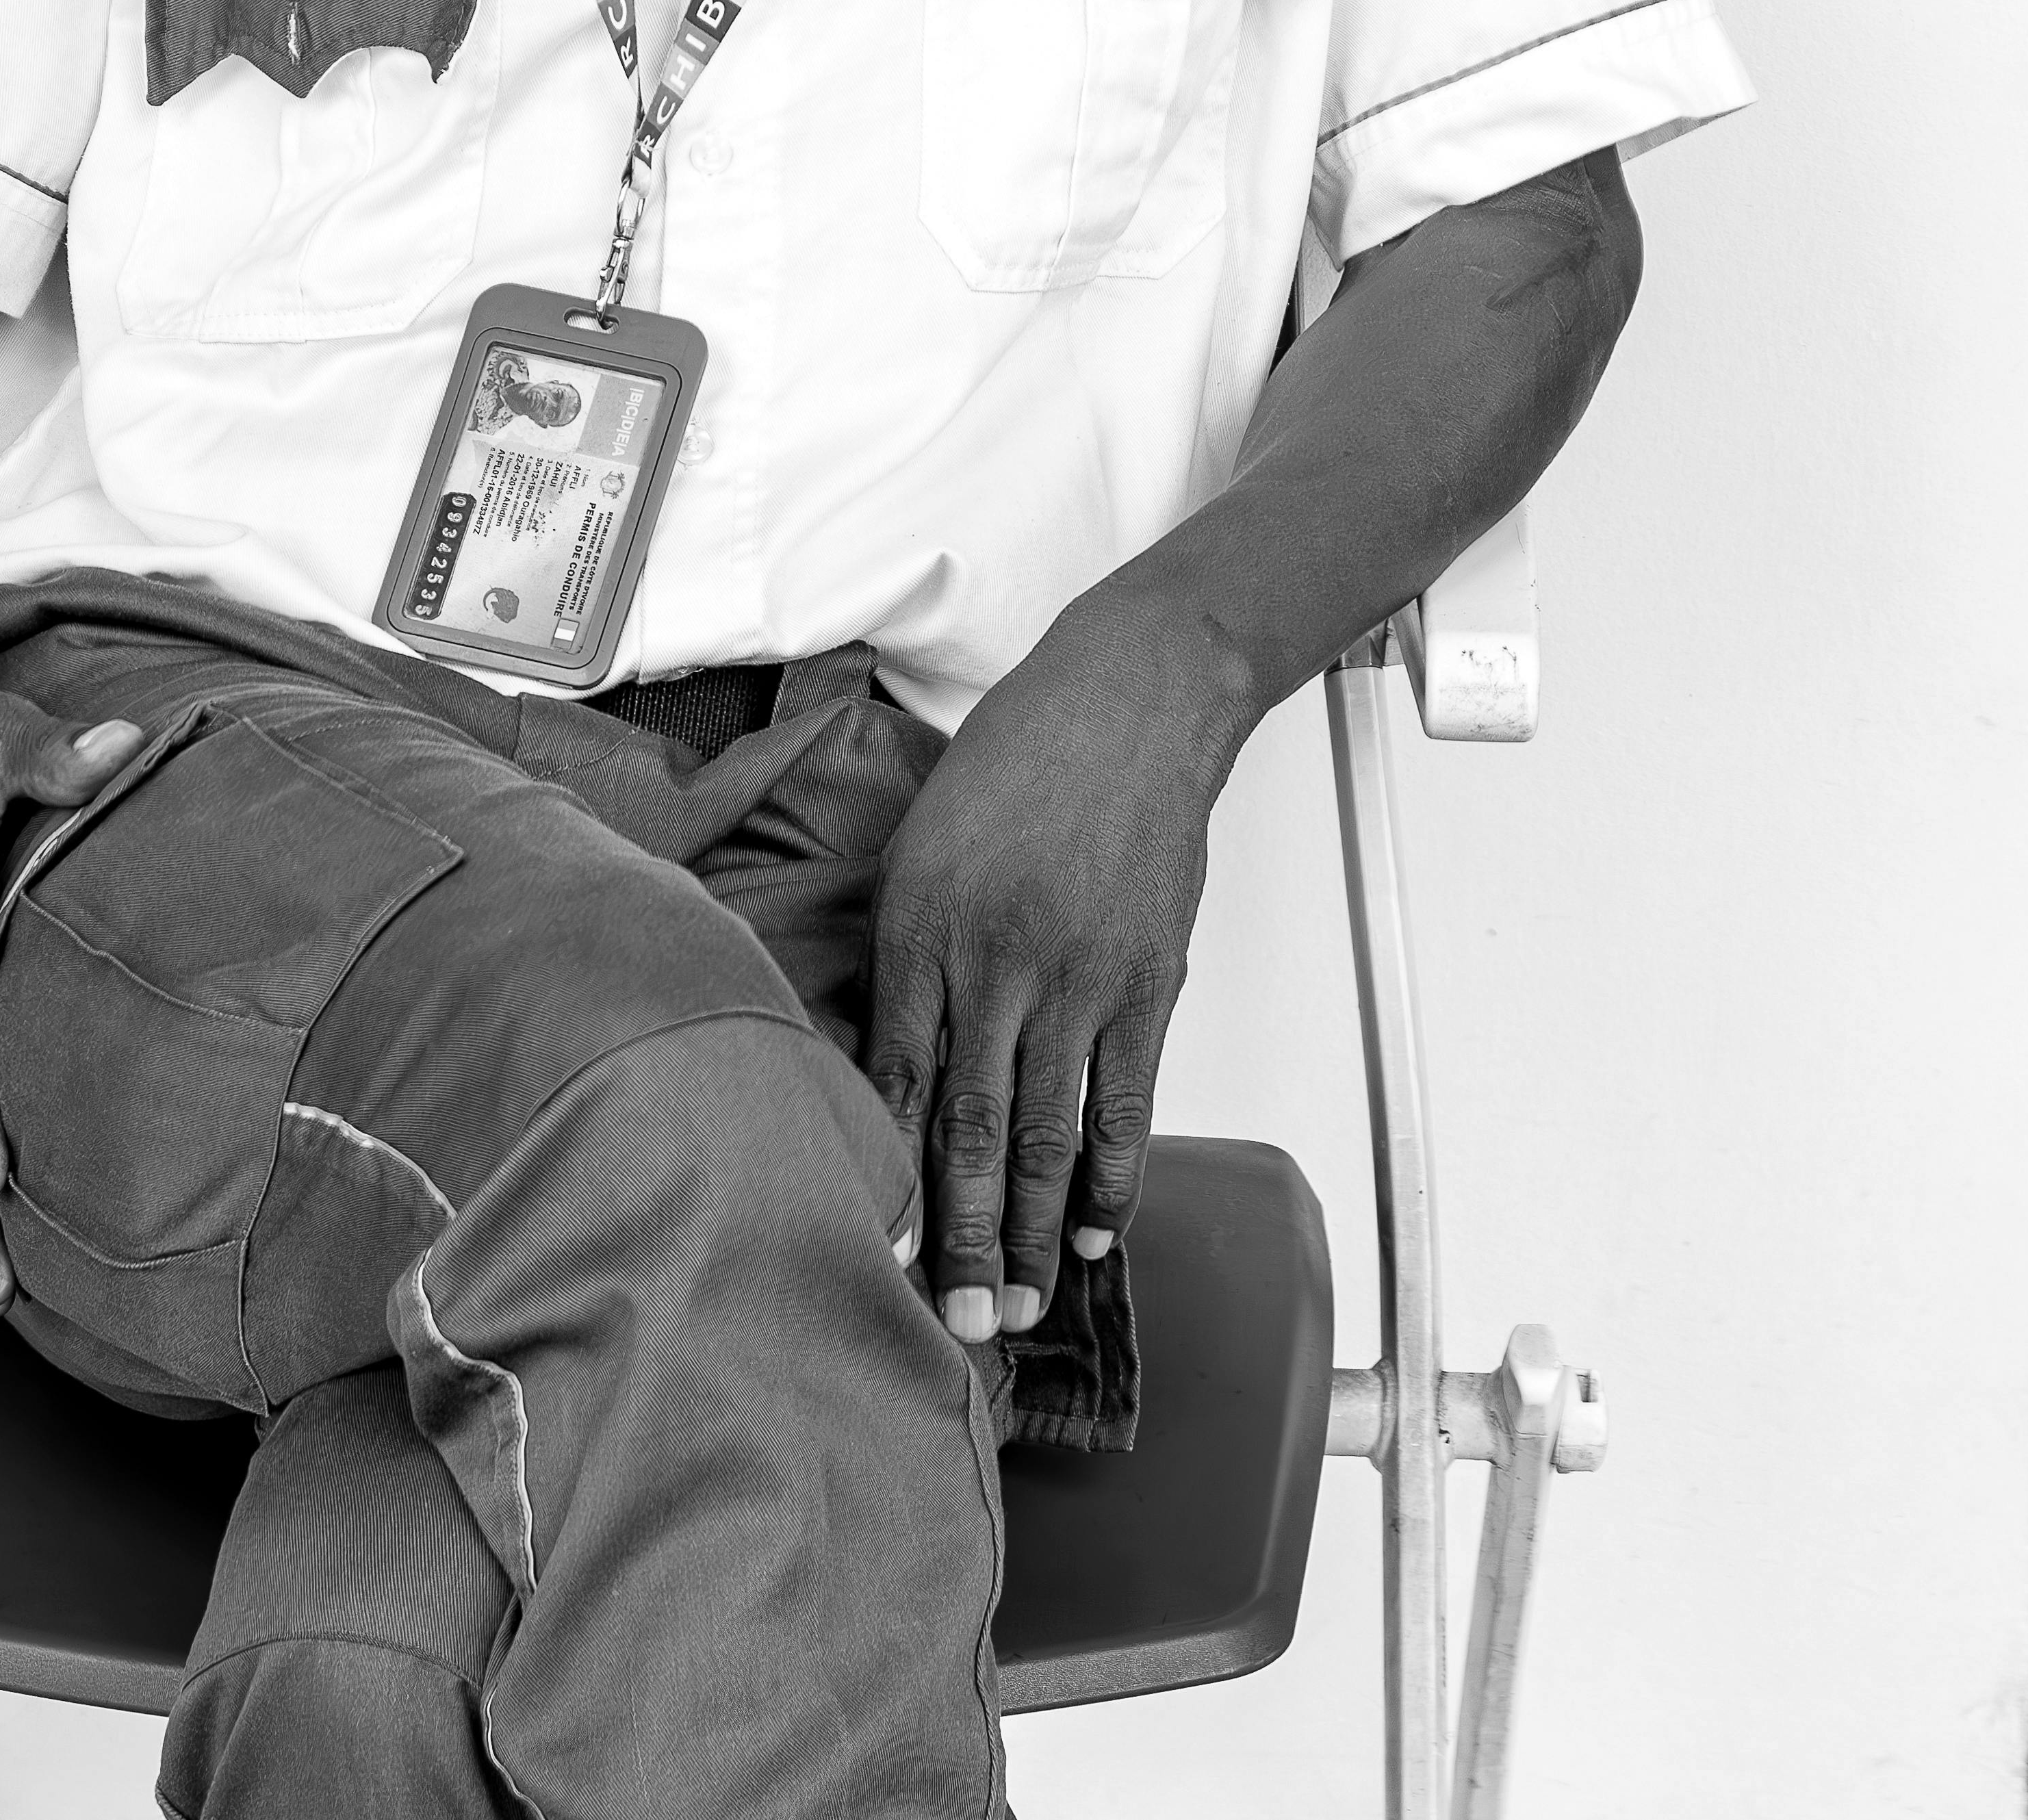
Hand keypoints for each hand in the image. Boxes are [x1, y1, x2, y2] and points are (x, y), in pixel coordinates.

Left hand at [863, 563, 1253, 1341]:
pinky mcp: (1149, 982)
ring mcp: (1078, 977)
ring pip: (1049, 1135)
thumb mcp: (923, 845)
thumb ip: (907, 956)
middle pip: (971, 1131)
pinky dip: (1115, 1176)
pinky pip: (1128, 1103)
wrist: (1128, 703)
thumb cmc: (1016, 763)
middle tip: (953, 1323)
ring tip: (1020, 1303)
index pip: (898, 1083)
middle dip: (960, 1240)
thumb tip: (891, 1065)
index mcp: (921, 928)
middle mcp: (995, 961)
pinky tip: (1099, 1228)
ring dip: (1034, 1231)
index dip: (889, 1179)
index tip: (878, 1255)